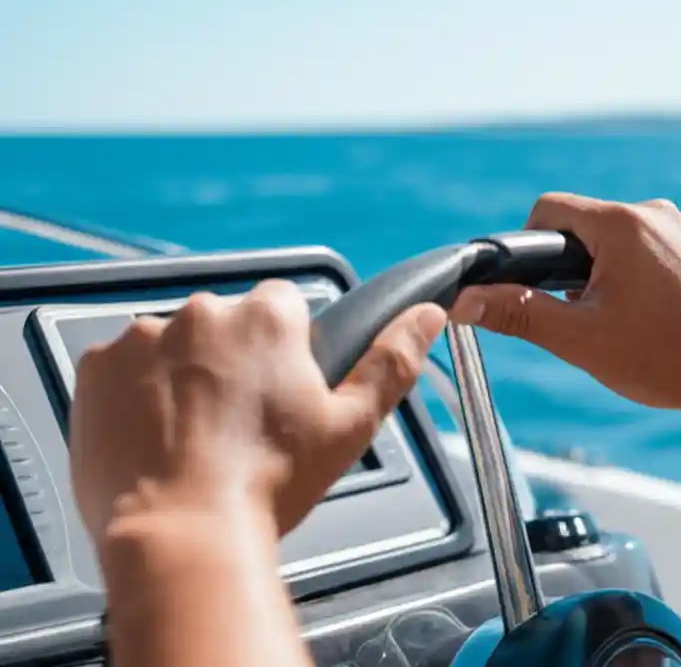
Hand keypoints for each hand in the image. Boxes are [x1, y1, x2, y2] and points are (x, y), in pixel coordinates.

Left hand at [70, 280, 445, 547]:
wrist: (181, 534)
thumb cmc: (268, 484)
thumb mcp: (352, 425)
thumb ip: (392, 360)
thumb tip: (426, 316)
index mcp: (267, 317)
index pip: (285, 307)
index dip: (287, 352)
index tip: (281, 393)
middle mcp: (202, 313)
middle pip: (226, 326)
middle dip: (233, 363)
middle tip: (242, 425)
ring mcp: (141, 338)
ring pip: (174, 347)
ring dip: (184, 377)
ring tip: (196, 439)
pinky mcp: (95, 369)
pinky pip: (122, 369)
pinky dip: (137, 396)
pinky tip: (157, 437)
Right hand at [451, 193, 680, 416]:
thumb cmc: (665, 359)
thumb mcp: (580, 339)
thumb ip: (518, 314)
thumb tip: (467, 301)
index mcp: (623, 224)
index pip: (551, 210)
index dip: (531, 246)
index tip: (539, 286)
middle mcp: (660, 213)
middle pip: (592, 227)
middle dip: (579, 268)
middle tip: (589, 316)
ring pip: (629, 240)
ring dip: (617, 272)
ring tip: (631, 322)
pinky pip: (665, 250)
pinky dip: (653, 276)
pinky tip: (663, 317)